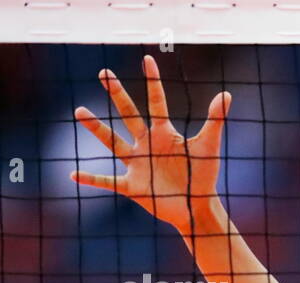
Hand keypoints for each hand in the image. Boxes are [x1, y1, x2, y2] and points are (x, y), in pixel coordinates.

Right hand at [69, 54, 230, 232]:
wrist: (197, 206)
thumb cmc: (203, 176)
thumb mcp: (208, 147)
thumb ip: (215, 121)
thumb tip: (227, 94)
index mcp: (164, 134)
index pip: (157, 102)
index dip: (153, 81)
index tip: (147, 59)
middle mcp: (146, 144)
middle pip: (129, 115)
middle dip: (117, 94)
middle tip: (104, 73)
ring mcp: (137, 164)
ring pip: (112, 142)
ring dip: (96, 128)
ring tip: (79, 111)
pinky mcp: (132, 186)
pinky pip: (107, 181)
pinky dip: (91, 179)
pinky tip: (72, 174)